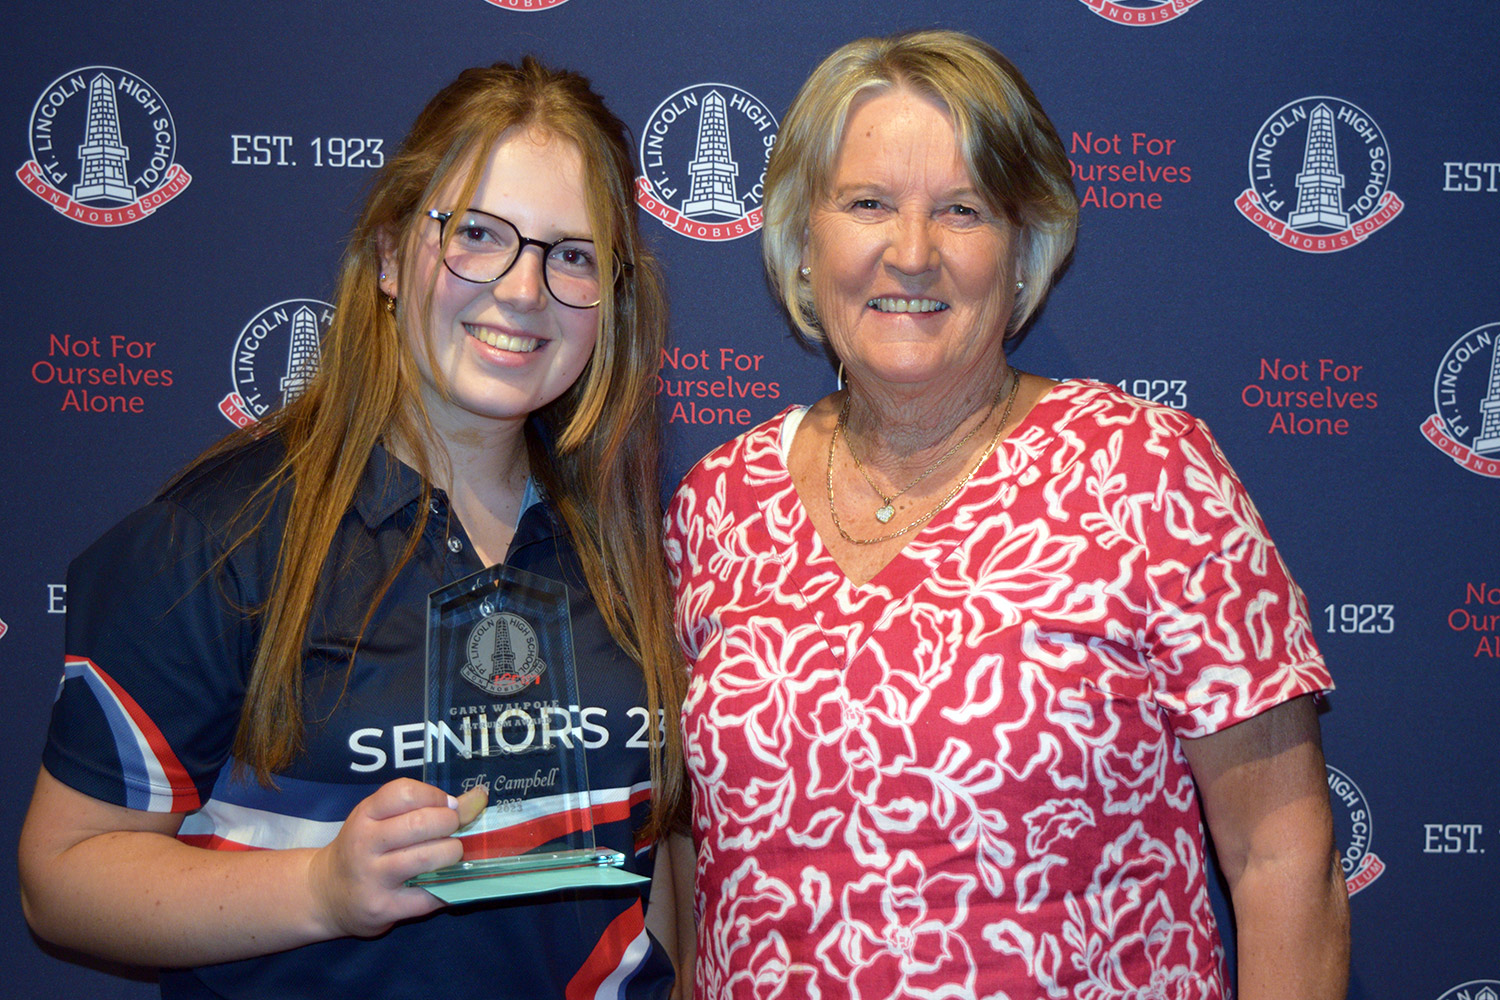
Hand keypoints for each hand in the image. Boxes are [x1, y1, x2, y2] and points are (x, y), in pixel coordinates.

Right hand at [306, 779, 487, 938]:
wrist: (325, 894)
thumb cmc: (364, 849)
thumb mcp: (382, 820)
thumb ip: (424, 807)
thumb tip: (478, 797)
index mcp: (364, 815)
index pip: (403, 792)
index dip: (435, 795)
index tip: (447, 805)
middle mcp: (364, 844)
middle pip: (420, 824)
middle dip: (450, 823)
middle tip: (454, 830)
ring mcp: (372, 878)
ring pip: (426, 858)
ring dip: (452, 853)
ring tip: (452, 854)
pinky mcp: (383, 908)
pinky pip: (428, 895)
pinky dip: (447, 887)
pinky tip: (446, 881)